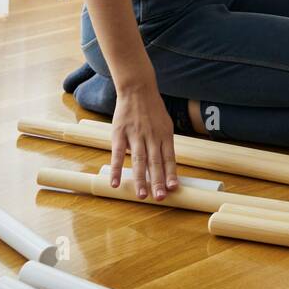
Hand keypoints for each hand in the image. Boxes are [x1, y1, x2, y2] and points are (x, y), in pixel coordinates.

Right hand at [109, 82, 177, 200]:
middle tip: (159, 197)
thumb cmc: (153, 110)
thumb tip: (168, 164)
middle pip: (156, 162)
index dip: (171, 173)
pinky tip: (115, 183)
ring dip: (140, 179)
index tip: (173, 188)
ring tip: (142, 195)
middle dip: (158, 181)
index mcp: (165, 135)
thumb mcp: (165, 124)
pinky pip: (118, 154)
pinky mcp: (120, 134)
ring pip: (139, 160)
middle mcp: (152, 137)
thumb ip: (165, 143)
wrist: (137, 90)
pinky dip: (117, 169)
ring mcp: (135, 135)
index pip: (169, 158)